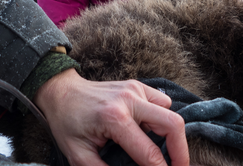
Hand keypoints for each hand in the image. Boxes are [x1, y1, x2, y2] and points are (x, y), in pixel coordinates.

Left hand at [34, 69, 188, 165]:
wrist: (61, 92)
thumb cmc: (67, 123)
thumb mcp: (78, 156)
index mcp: (114, 119)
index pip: (150, 154)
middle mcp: (129, 101)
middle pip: (173, 126)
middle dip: (181, 154)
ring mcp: (135, 89)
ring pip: (171, 113)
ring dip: (172, 136)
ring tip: (162, 153)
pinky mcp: (137, 85)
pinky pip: (163, 102)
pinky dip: (163, 119)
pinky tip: (150, 130)